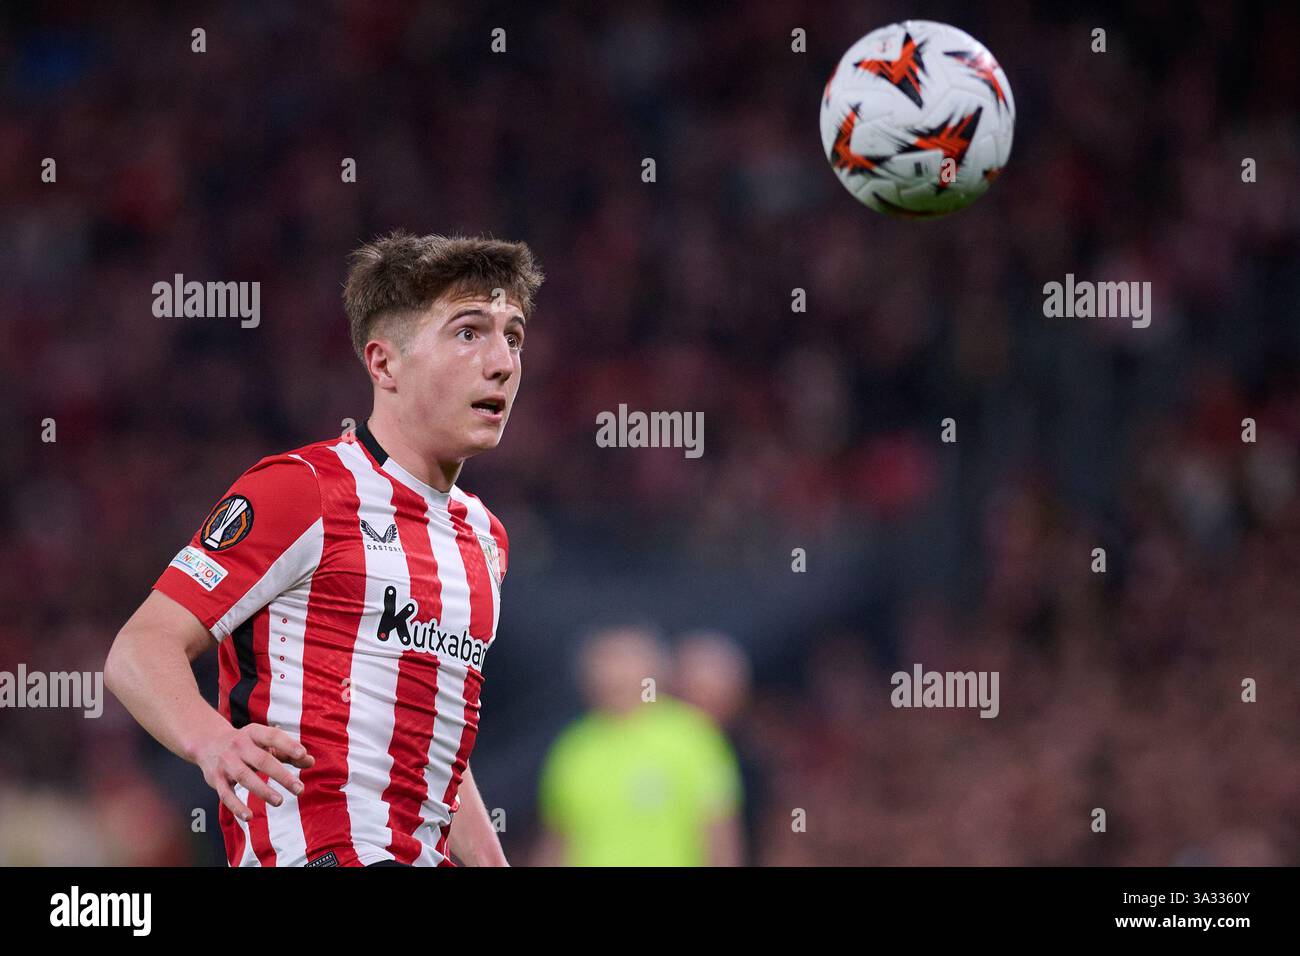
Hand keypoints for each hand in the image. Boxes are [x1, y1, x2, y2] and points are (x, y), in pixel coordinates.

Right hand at [193, 723, 314, 822]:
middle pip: (262, 760)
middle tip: (299, 789)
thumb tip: (310, 762)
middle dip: (281, 775)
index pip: (273, 736)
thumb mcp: (265, 742)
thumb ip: (288, 752)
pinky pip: (226, 795)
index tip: (302, 754)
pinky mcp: (217, 779)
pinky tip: (249, 816)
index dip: (288, 744)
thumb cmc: (246, 744)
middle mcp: (239, 746)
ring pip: (245, 777)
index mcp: (254, 733)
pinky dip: (237, 807)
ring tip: (279, 801)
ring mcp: (226, 763)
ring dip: (262, 790)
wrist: (208, 743)